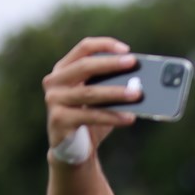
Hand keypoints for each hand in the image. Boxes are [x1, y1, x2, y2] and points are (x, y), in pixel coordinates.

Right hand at [42, 37, 140, 151]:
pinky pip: (90, 115)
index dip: (105, 45)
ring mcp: (54, 100)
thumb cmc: (91, 118)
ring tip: (138, 94)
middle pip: (85, 66)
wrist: (74, 149)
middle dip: (111, 64)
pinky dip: (113, 116)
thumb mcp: (101, 98)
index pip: (84, 48)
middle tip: (133, 63)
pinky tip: (130, 118)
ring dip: (116, 92)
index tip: (127, 50)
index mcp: (64, 69)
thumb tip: (140, 79)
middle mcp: (54, 81)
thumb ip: (112, 84)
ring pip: (89, 92)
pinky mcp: (59, 120)